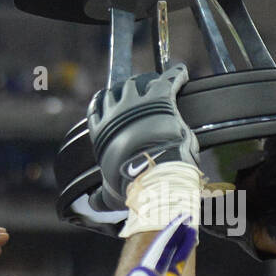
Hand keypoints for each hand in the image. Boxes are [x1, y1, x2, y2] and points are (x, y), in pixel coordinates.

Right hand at [87, 63, 198, 208]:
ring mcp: (138, 102)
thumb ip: (102, 197)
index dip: (105, 101)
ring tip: (157, 83)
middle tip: (139, 92)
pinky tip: (182, 72)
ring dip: (148, 82)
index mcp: (102, 131)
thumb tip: (93, 203)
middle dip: (128, 90)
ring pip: (141, 81)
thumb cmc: (131, 185)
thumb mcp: (111, 194)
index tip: (110, 99)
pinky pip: (169, 78)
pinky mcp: (161, 97)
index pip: (97, 107)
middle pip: (119, 90)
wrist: (152, 174)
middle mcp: (116, 112)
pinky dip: (176, 74)